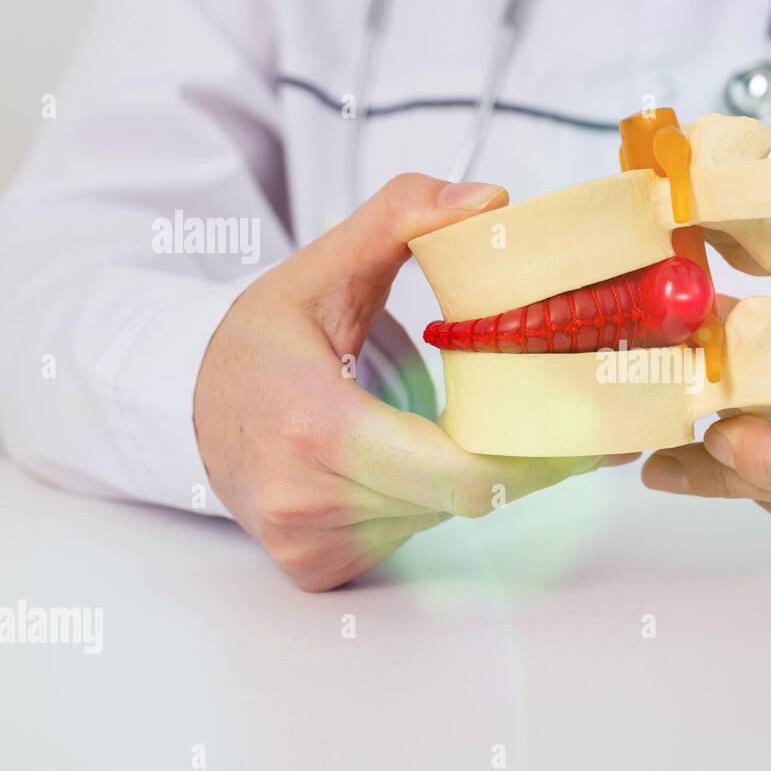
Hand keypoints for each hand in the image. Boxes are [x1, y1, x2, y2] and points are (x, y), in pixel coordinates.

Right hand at [195, 174, 612, 590]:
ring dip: (464, 473)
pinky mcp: (317, 568)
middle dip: (518, 459)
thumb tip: (489, 202)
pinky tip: (408, 457)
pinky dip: (426, 497)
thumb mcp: (322, 267)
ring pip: (439, 516)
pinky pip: (407, 534)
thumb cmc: (259, 342)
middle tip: (568, 423)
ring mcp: (310, 543)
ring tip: (463, 422)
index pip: (458, 470)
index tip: (583, 426)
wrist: (187, 409)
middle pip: (462, 496)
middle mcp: (308, 499)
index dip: (533, 454)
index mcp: (317, 427)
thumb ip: (402, 219)